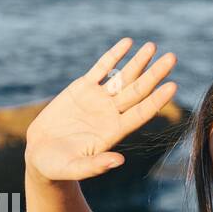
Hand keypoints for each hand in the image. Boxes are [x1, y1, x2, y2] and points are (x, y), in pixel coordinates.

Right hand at [25, 38, 176, 181]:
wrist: (40, 152)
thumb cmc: (57, 166)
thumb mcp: (74, 168)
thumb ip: (96, 166)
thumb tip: (119, 161)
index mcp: (113, 131)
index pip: (141, 113)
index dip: (157, 100)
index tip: (172, 86)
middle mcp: (111, 113)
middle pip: (138, 90)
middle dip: (154, 74)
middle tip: (172, 58)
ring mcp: (98, 99)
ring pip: (123, 76)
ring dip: (138, 62)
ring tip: (152, 46)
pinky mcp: (83, 88)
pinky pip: (101, 68)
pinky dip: (114, 55)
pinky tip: (127, 43)